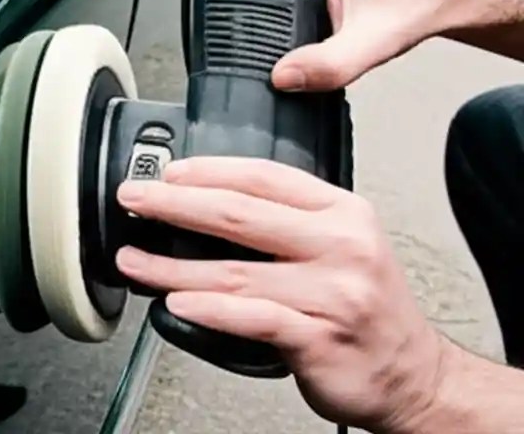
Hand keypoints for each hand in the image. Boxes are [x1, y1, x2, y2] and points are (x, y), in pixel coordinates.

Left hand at [115, 157, 449, 432]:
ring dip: (171, 266)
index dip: (208, 170)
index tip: (167, 173)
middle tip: (133, 200)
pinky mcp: (320, 338)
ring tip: (133, 260)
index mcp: (343, 213)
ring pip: (233, 272)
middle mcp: (341, 246)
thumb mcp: (342, 244)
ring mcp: (333, 294)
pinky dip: (208, 309)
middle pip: (239, 215)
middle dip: (173, 204)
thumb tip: (205, 201)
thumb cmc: (365, 309)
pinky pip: (252, 318)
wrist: (411, 375)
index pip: (265, 176)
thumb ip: (288, 221)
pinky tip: (176, 303)